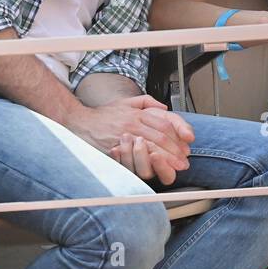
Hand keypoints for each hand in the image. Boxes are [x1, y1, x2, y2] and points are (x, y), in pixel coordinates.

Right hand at [67, 94, 192, 177]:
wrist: (80, 122)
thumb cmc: (103, 115)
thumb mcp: (126, 102)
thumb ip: (146, 102)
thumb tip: (164, 109)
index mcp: (137, 113)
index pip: (164, 122)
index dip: (178, 133)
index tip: (187, 142)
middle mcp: (133, 122)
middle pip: (161, 136)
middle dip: (176, 149)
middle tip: (184, 160)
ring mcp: (124, 135)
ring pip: (151, 146)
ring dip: (166, 158)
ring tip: (176, 166)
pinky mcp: (116, 147)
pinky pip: (136, 156)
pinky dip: (148, 162)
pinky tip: (156, 166)